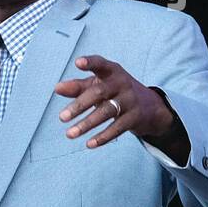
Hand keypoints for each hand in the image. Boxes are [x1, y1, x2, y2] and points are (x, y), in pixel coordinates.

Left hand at [54, 55, 181, 149]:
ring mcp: (130, 100)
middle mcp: (122, 83)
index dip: (90, 62)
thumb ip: (77, 86)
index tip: (77, 62)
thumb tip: (57, 88)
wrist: (150, 107)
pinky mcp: (134, 117)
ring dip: (87, 124)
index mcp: (112, 72)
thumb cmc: (114, 92)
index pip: (100, 64)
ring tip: (69, 134)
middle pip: (98, 93)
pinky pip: (117, 128)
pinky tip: (89, 144)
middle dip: (79, 106)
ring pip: (106, 112)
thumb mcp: (98, 85)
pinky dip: (103, 137)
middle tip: (61, 117)